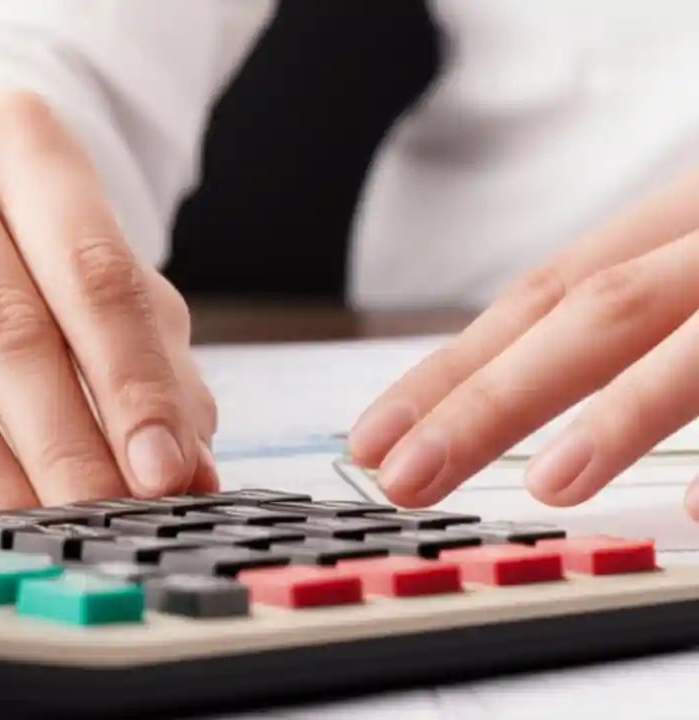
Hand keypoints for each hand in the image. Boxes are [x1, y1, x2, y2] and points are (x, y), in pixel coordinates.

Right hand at [0, 92, 216, 522]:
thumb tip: (185, 466)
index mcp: (18, 134)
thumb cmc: (3, 237)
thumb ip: (143, 353)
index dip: (132, 384)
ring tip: (26, 530)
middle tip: (97, 519)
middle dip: (61, 443)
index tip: (160, 471)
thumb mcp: (84, 265)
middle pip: (3, 324)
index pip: (91, 272)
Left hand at [349, 168, 698, 520]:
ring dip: (621, 415)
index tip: (374, 437)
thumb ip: (646, 305)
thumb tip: (549, 374)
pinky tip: (698, 509)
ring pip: (696, 346)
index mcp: (681, 223)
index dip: (453, 369)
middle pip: (595, 312)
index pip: (543, 297)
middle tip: (406, 477)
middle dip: (492, 400)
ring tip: (549, 485)